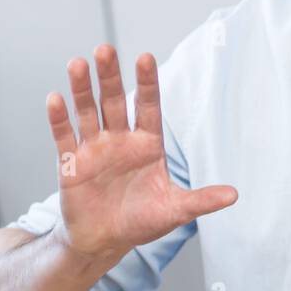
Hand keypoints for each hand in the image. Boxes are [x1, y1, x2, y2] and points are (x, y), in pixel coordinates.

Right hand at [46, 44, 237, 262]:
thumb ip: (201, 200)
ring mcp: (94, 148)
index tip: (146, 57)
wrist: (105, 241)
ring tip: (78, 63)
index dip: (148, 83)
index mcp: (148, 144)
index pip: (149, 106)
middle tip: (106, 49)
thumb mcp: (175, 210)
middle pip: (115, 101)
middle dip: (111, 76)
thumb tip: (235, 195)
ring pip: (87, 111)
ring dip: (83, 89)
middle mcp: (121, 140)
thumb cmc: (141, 221)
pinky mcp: (71, 163)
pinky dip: (59, 118)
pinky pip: (64, 136)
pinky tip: (55, 98)